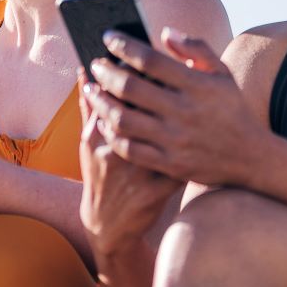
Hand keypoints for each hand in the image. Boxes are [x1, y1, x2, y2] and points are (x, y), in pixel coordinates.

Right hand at [77, 75, 183, 257]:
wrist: (108, 224)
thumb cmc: (99, 175)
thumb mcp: (87, 144)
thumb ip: (88, 108)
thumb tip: (85, 72)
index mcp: (97, 137)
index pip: (117, 96)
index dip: (134, 75)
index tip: (147, 63)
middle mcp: (115, 153)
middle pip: (142, 112)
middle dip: (160, 90)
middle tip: (172, 75)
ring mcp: (136, 174)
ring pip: (164, 136)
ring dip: (178, 115)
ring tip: (187, 100)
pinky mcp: (156, 192)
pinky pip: (179, 163)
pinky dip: (192, 147)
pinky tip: (202, 132)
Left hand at [84, 27, 265, 187]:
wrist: (251, 158)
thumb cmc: (231, 108)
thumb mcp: (222, 73)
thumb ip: (196, 48)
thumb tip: (165, 32)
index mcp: (197, 85)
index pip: (151, 60)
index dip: (124, 46)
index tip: (108, 37)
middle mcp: (185, 112)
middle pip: (131, 88)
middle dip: (105, 72)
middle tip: (95, 63)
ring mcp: (176, 140)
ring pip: (124, 119)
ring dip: (100, 102)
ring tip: (91, 89)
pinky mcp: (170, 164)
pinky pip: (129, 148)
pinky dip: (111, 133)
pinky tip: (103, 120)